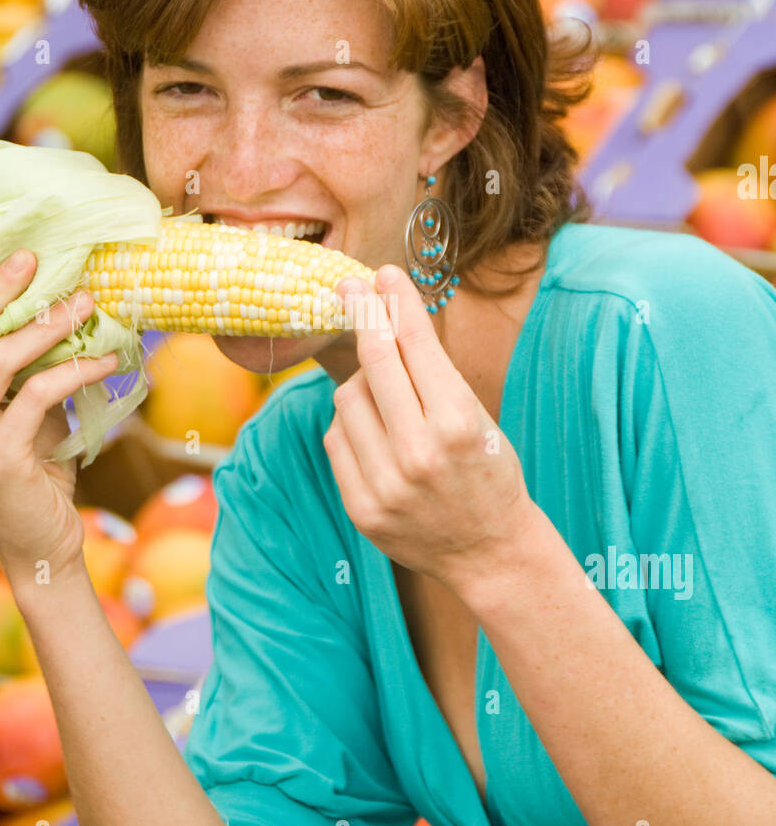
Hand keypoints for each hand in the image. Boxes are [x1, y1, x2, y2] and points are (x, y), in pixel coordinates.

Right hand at [0, 231, 118, 583]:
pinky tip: (105, 359)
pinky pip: (39, 394)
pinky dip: (76, 369)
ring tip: (84, 302)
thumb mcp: (13, 416)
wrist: (40, 548)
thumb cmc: (30, 475)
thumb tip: (48, 301)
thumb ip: (14, 371)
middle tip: (34, 259)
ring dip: (45, 324)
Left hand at [322, 264, 534, 598]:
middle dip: (363, 316)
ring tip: (386, 393)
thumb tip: (386, 310)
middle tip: (352, 289)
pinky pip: (335, 439)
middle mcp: (419, 453)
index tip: (384, 274)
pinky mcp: (361, 507)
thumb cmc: (489, 472)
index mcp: (458, 423)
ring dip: (361, 383)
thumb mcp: (479, 417)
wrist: (490, 551)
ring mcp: (385, 484)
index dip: (396, 301)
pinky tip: (374, 430)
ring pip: (346, 399)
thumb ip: (434, 374)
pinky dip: (350, 425)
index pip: (414, 344)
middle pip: (373, 362)